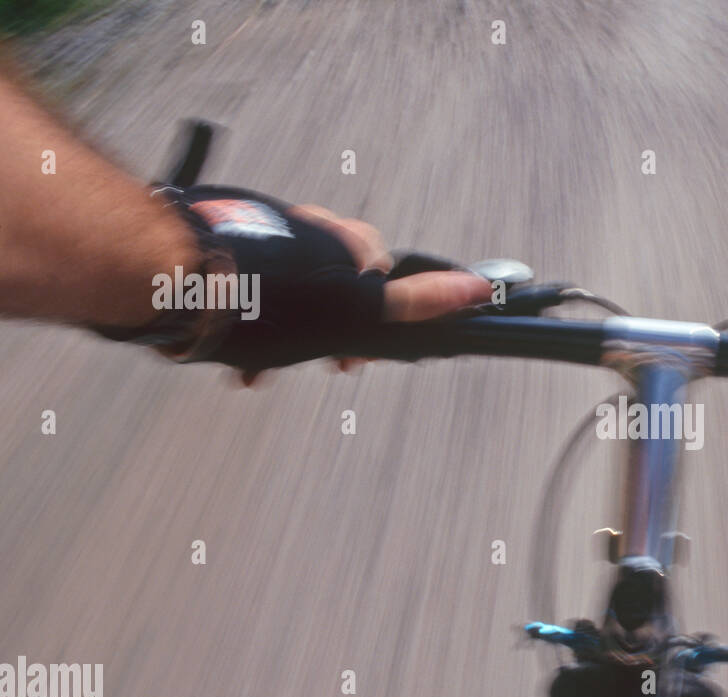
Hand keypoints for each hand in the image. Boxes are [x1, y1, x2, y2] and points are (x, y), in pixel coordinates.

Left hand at [114, 185, 492, 384]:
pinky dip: (245, 310)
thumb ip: (415, 300)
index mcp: (343, 242)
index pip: (383, 272)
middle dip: (323, 324)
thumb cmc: (269, 300)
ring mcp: (263, 229)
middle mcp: (307, 227)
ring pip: (287, 282)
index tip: (353, 356)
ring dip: (281, 323)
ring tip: (258, 363)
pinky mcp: (221, 238)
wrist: (175, 280)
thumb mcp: (354, 309)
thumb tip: (476, 289)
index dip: (378, 315)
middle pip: (332, 280)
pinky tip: (228, 344)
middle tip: (306, 359)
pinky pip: (246, 277)